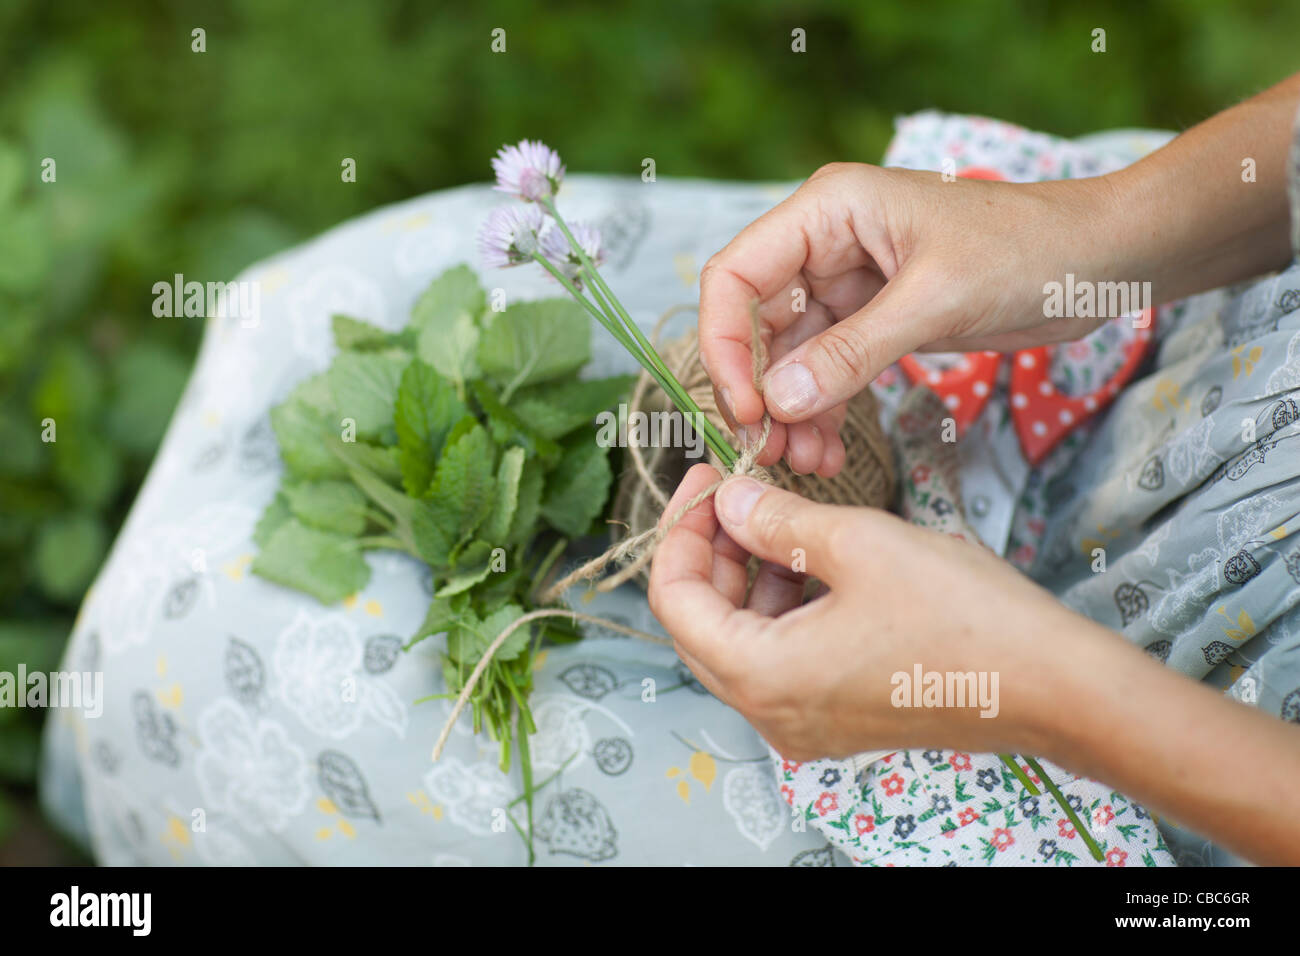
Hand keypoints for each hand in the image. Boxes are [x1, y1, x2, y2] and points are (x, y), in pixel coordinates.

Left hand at [647, 463, 1142, 760]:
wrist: (1053, 684)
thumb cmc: (961, 615)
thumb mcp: (857, 544)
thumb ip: (777, 519)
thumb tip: (728, 497)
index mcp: (763, 676)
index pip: (675, 601)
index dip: (679, 530)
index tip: (704, 477)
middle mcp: (772, 713)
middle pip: (701, 623)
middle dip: (708, 550)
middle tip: (731, 489)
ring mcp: (805, 721)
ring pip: (741, 639)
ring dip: (745, 574)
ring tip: (771, 514)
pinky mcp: (837, 715)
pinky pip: (781, 656)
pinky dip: (781, 603)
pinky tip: (806, 555)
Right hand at [698, 162, 1117, 475]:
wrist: (1100, 260)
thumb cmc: (1027, 250)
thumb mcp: (936, 300)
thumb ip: (853, 352)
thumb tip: (777, 403)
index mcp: (827, 210)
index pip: (736, 276)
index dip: (725, 344)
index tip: (746, 408)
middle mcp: (826, 243)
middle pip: (755, 323)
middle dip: (758, 390)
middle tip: (770, 452)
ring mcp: (848, 284)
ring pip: (789, 356)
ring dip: (791, 411)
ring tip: (806, 464)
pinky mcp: (875, 320)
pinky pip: (827, 370)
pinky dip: (823, 411)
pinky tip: (829, 452)